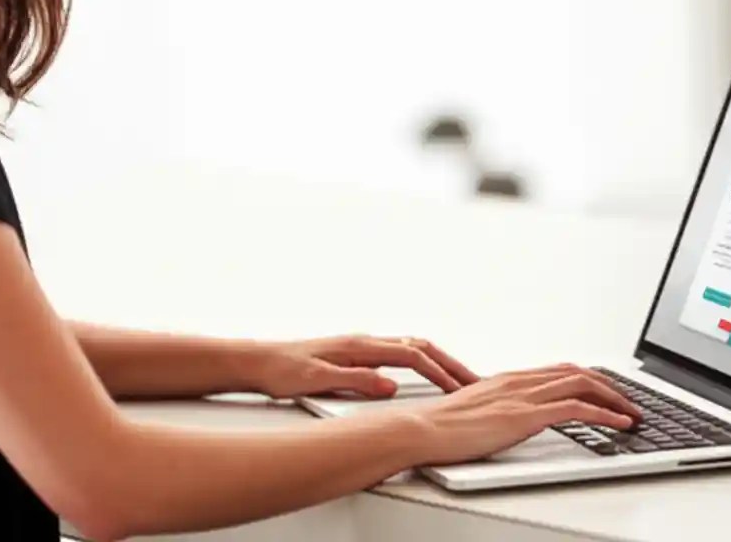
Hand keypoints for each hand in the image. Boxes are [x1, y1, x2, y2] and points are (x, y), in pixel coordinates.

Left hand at [243, 334, 481, 399]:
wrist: (254, 360)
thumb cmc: (280, 371)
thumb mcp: (316, 381)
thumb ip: (355, 382)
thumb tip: (391, 387)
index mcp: (360, 346)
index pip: (412, 355)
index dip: (439, 373)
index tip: (461, 390)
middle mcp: (364, 341)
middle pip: (420, 345)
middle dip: (450, 363)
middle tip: (476, 381)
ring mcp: (361, 345)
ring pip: (412, 346)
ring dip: (438, 361)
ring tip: (459, 379)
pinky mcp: (355, 353)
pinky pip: (399, 352)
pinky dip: (421, 361)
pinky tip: (424, 374)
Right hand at [387, 363, 643, 466]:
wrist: (423, 429)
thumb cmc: (441, 425)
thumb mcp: (477, 410)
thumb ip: (498, 408)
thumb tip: (509, 417)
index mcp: (509, 378)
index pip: (559, 370)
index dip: (588, 379)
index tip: (605, 390)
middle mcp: (520, 380)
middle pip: (577, 373)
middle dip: (608, 386)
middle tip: (627, 401)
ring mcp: (524, 396)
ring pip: (583, 385)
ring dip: (614, 399)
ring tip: (632, 413)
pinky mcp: (526, 415)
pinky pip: (577, 410)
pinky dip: (605, 414)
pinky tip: (620, 423)